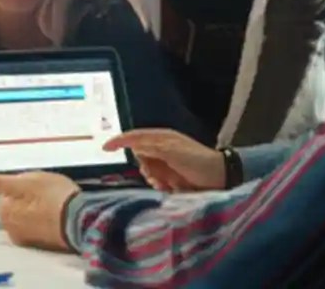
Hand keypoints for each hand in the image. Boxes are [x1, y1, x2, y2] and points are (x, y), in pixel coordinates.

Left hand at [0, 172, 79, 251]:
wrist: (80, 220)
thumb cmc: (53, 196)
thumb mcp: (26, 182)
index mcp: (5, 212)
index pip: (8, 194)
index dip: (24, 187)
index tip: (38, 186)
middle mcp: (11, 229)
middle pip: (17, 207)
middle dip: (30, 199)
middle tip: (48, 193)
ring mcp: (27, 239)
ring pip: (28, 218)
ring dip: (39, 210)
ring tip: (56, 203)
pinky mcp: (42, 245)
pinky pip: (39, 228)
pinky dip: (46, 221)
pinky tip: (58, 215)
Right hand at [103, 129, 224, 192]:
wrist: (220, 178)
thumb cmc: (198, 161)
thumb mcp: (173, 152)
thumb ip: (152, 148)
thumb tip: (133, 145)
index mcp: (162, 138)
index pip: (135, 136)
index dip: (120, 141)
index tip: (105, 149)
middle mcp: (162, 148)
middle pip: (139, 156)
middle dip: (143, 166)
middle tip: (154, 175)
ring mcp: (167, 163)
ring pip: (147, 170)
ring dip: (152, 178)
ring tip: (165, 184)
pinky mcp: (171, 176)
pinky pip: (156, 181)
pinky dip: (159, 185)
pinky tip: (169, 188)